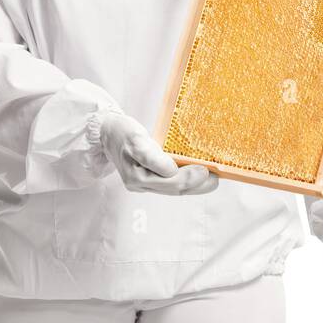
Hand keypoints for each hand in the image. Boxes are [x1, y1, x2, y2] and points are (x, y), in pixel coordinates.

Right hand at [98, 112, 218, 195]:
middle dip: (196, 184)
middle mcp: (139, 184)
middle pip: (173, 189)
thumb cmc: (122, 132)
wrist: (108, 133)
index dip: (189, 177)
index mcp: (136, 176)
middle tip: (215, 178)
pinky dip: (185, 182)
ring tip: (212, 181)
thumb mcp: (135, 138)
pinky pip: (169, 185)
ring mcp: (143, 184)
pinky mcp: (148, 180)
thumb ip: (151, 156)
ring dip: (194, 186)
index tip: (206, 170)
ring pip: (173, 190)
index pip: (168, 181)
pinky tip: (197, 179)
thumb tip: (171, 170)